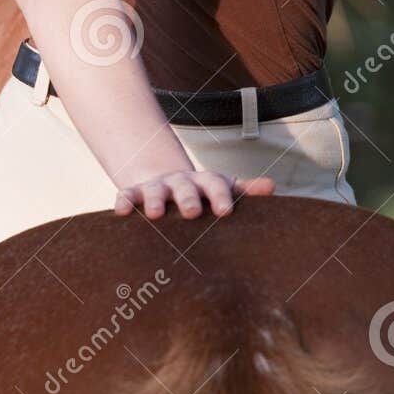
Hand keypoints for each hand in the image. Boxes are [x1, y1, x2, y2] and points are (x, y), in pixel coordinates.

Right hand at [113, 170, 276, 219]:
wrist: (165, 180)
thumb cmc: (200, 193)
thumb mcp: (222, 189)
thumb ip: (245, 189)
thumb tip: (272, 187)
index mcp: (205, 182)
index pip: (216, 185)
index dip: (221, 197)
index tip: (225, 212)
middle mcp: (181, 182)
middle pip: (185, 187)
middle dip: (188, 199)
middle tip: (192, 213)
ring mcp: (157, 186)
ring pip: (155, 190)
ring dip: (155, 200)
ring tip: (154, 214)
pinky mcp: (135, 192)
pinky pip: (127, 194)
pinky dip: (124, 201)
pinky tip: (121, 212)